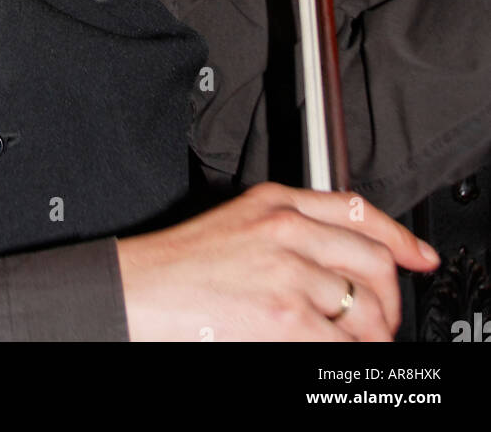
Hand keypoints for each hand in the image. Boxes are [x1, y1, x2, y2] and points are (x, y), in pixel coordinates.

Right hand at [115, 181, 438, 341]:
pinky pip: (341, 345)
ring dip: (369, 338)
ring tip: (352, 346)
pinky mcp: (285, 318)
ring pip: (364, 310)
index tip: (418, 257)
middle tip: (380, 322)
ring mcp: (289, 274)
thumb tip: (339, 264)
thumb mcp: (239, 224)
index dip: (399, 237)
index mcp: (276, 202)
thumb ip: (291, 230)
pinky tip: (331, 354)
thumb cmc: (179, 266)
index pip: (359, 210)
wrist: (141, 292)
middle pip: (373, 261)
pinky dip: (345, 357)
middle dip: (388, 300)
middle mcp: (288, 230)